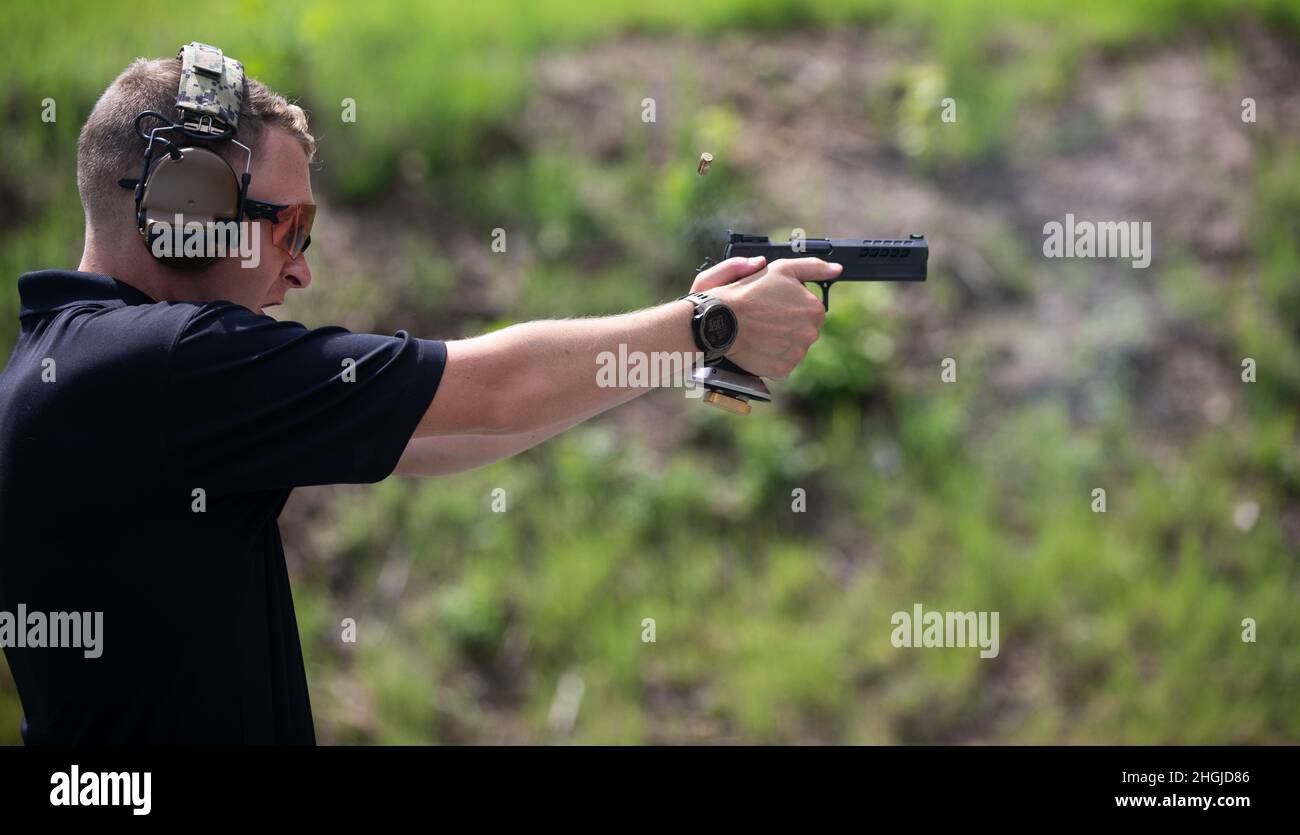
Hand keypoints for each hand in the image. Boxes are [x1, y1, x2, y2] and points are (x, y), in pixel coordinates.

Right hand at [693, 256, 836, 378]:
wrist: (722, 319)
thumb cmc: (749, 291)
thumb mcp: (783, 268)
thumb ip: (814, 268)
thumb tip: (837, 270)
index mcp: (815, 310)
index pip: (810, 311)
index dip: (791, 306)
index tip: (774, 304)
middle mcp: (811, 334)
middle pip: (803, 331)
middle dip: (787, 325)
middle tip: (765, 318)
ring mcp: (797, 354)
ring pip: (793, 348)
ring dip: (780, 341)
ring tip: (760, 331)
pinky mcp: (782, 370)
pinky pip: (781, 363)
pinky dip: (771, 357)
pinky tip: (758, 344)